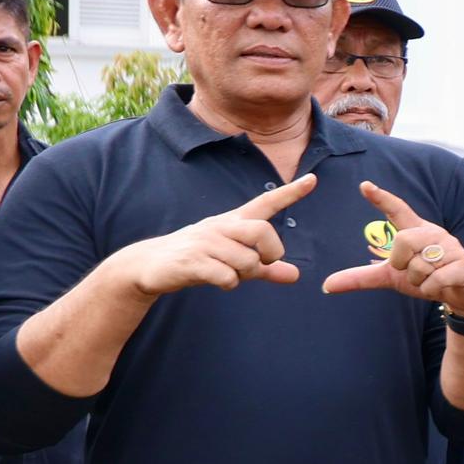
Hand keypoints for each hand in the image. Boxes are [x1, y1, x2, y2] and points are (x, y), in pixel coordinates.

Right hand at [114, 172, 310, 300]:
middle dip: (270, 252)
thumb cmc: (199, 258)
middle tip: (261, 263)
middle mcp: (221, 226)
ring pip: (247, 260)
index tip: (313, 180)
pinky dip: (228, 283)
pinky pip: (227, 276)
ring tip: (228, 273)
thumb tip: (296, 276)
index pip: (266, 203)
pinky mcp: (193, 261)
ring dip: (244, 274)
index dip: (291, 193)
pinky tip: (215, 280)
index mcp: (233, 222)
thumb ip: (266, 268)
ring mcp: (206, 242)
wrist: (150, 265)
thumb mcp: (234, 261)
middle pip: (263, 232)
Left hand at [327, 181, 463, 318]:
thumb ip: (362, 277)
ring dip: (419, 281)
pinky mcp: (463, 266)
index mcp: (416, 231)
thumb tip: (326, 286)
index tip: (364, 185)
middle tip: (414, 272)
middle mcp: (434, 234)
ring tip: (431, 280)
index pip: (397, 210)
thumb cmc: (429, 279)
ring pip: (418, 265)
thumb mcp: (392, 278)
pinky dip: (432, 290)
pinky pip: (435, 280)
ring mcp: (451, 249)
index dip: (381, 199)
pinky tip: (442, 288)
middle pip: (402, 241)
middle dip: (401, 264)